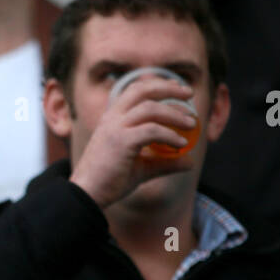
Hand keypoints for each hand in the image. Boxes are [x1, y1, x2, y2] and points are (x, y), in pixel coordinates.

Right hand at [68, 76, 195, 208]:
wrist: (88, 195)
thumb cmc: (110, 181)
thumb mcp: (141, 168)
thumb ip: (164, 162)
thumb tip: (190, 161)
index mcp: (112, 118)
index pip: (135, 90)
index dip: (157, 84)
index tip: (177, 87)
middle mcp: (112, 118)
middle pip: (143, 91)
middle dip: (168, 88)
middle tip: (189, 94)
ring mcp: (115, 128)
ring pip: (150, 108)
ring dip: (174, 113)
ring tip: (191, 123)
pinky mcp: (121, 142)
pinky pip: (151, 131)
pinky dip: (170, 135)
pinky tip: (181, 143)